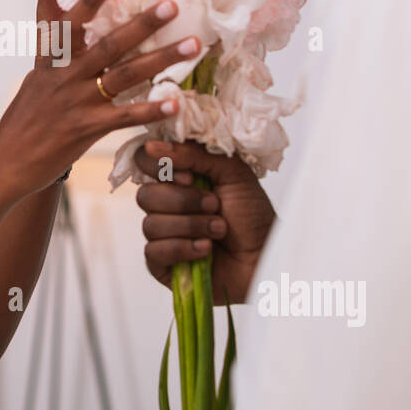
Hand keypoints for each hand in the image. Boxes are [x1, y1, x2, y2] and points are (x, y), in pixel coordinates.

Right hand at [0, 0, 201, 195]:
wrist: (5, 162)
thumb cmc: (25, 117)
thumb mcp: (36, 73)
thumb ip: (54, 40)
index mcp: (51, 59)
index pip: (65, 23)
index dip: (85, 2)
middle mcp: (65, 76)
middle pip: (108, 44)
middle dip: (142, 24)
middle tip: (171, 5)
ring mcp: (77, 102)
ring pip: (125, 75)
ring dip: (161, 59)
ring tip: (192, 46)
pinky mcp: (87, 129)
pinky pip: (125, 116)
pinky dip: (151, 110)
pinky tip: (175, 102)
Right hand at [133, 139, 275, 304]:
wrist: (265, 257)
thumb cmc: (253, 216)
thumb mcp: (233, 173)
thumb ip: (195, 154)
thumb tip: (154, 145)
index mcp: (178, 177)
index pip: (145, 161)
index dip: (161, 168)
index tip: (191, 177)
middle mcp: (166, 204)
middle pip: (145, 195)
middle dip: (184, 201)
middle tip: (215, 205)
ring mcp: (162, 235)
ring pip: (151, 224)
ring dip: (191, 226)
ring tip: (219, 230)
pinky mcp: (161, 264)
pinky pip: (154, 252)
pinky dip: (184, 248)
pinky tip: (206, 250)